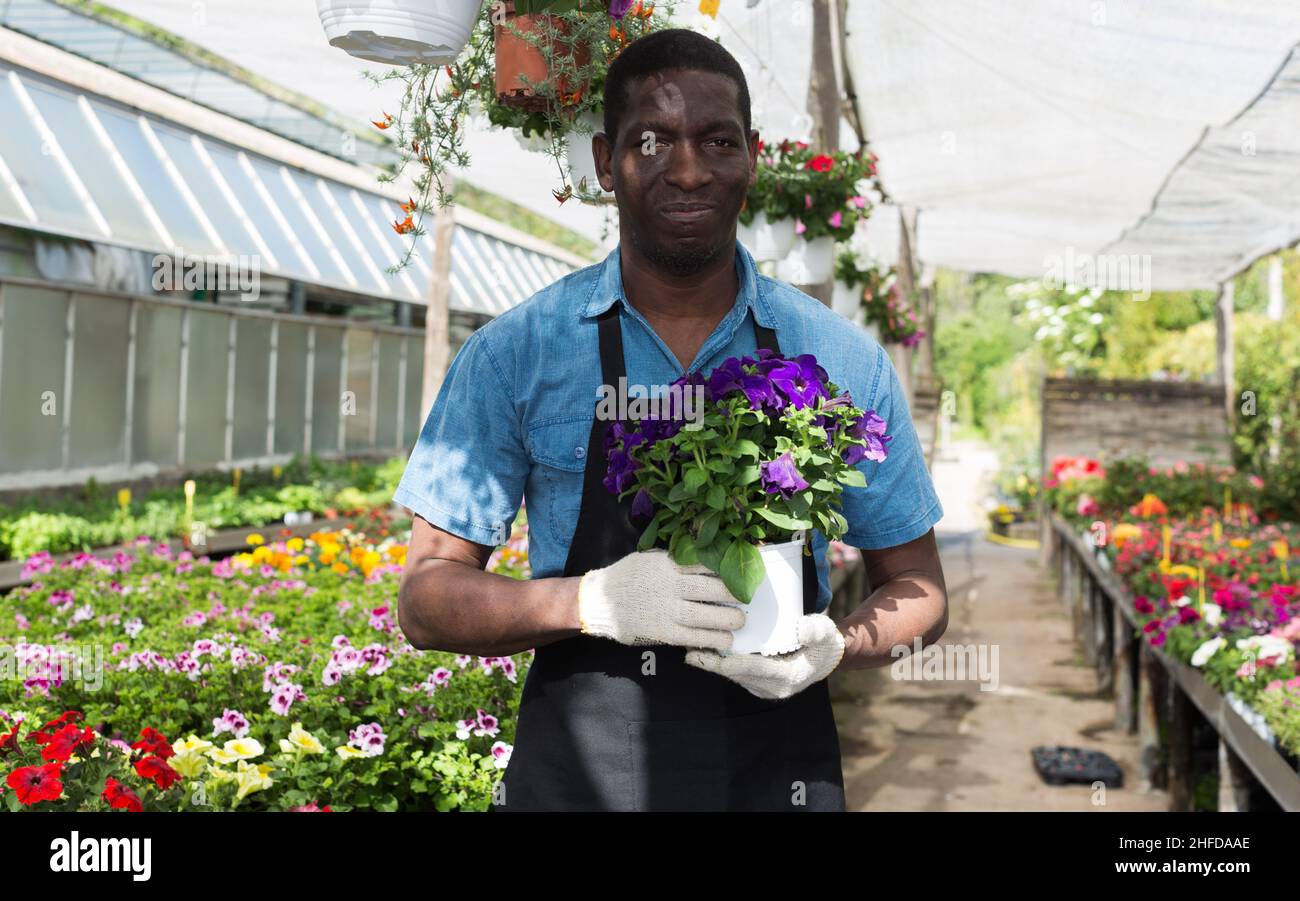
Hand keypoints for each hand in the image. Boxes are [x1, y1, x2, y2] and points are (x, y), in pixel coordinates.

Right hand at [577, 549, 745, 649]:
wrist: (597, 600)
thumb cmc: (626, 576)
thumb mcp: (649, 558)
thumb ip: (674, 559)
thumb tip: (704, 558)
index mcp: (667, 564)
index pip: (704, 563)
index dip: (727, 566)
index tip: (743, 569)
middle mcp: (669, 585)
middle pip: (710, 588)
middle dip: (732, 593)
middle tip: (746, 598)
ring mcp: (666, 610)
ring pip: (705, 615)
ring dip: (727, 619)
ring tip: (739, 620)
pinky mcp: (663, 631)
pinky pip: (693, 637)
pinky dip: (712, 638)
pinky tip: (725, 640)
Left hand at [683, 613, 845, 698]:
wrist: (825, 658)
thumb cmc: (823, 643)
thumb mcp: (825, 633)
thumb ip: (815, 630)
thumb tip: (802, 629)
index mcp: (787, 677)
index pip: (753, 669)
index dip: (729, 662)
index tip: (709, 652)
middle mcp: (773, 688)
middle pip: (736, 675)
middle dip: (712, 663)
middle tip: (688, 650)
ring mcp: (764, 688)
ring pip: (733, 676)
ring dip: (712, 664)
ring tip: (689, 649)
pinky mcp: (757, 684)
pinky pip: (735, 675)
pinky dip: (719, 663)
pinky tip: (704, 650)